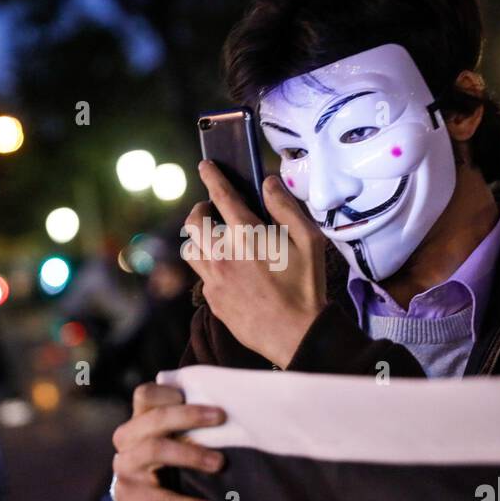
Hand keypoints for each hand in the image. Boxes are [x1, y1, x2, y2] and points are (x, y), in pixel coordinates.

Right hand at [111, 383, 225, 500]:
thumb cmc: (176, 470)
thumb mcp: (179, 444)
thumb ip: (191, 427)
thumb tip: (230, 412)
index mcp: (139, 421)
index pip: (146, 395)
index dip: (171, 393)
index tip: (201, 399)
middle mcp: (127, 440)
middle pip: (154, 419)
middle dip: (189, 417)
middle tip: (222, 419)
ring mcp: (124, 467)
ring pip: (154, 450)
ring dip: (190, 454)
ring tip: (219, 463)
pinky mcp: (127, 496)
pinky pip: (157, 498)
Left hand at [185, 162, 327, 367]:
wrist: (296, 335)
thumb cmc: (306, 287)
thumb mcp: (309, 241)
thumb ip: (286, 207)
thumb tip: (269, 183)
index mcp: (247, 236)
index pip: (221, 196)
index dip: (212, 177)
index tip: (205, 165)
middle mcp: (223, 255)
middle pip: (193, 222)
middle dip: (199, 209)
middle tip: (211, 209)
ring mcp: (214, 279)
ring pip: (190, 249)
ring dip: (199, 238)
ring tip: (215, 239)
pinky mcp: (212, 299)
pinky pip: (201, 275)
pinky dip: (209, 265)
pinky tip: (226, 269)